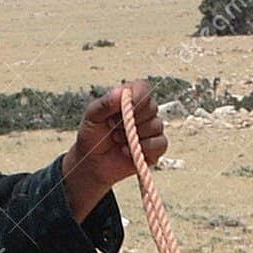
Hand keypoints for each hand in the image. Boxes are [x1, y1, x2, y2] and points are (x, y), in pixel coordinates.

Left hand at [62, 78, 166, 212]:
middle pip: (152, 107)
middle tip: (113, 126)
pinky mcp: (155, 149)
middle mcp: (143, 113)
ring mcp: (151, 131)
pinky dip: (143, 148)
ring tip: (117, 139)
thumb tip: (121, 92)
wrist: (92, 163)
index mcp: (129, 99)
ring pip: (156, 125)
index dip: (139, 95)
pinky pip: (160, 143)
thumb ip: (105, 103)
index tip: (127, 105)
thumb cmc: (92, 137)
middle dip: (132, 119)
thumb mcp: (92, 116)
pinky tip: (126, 151)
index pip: (144, 88)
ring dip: (134, 135)